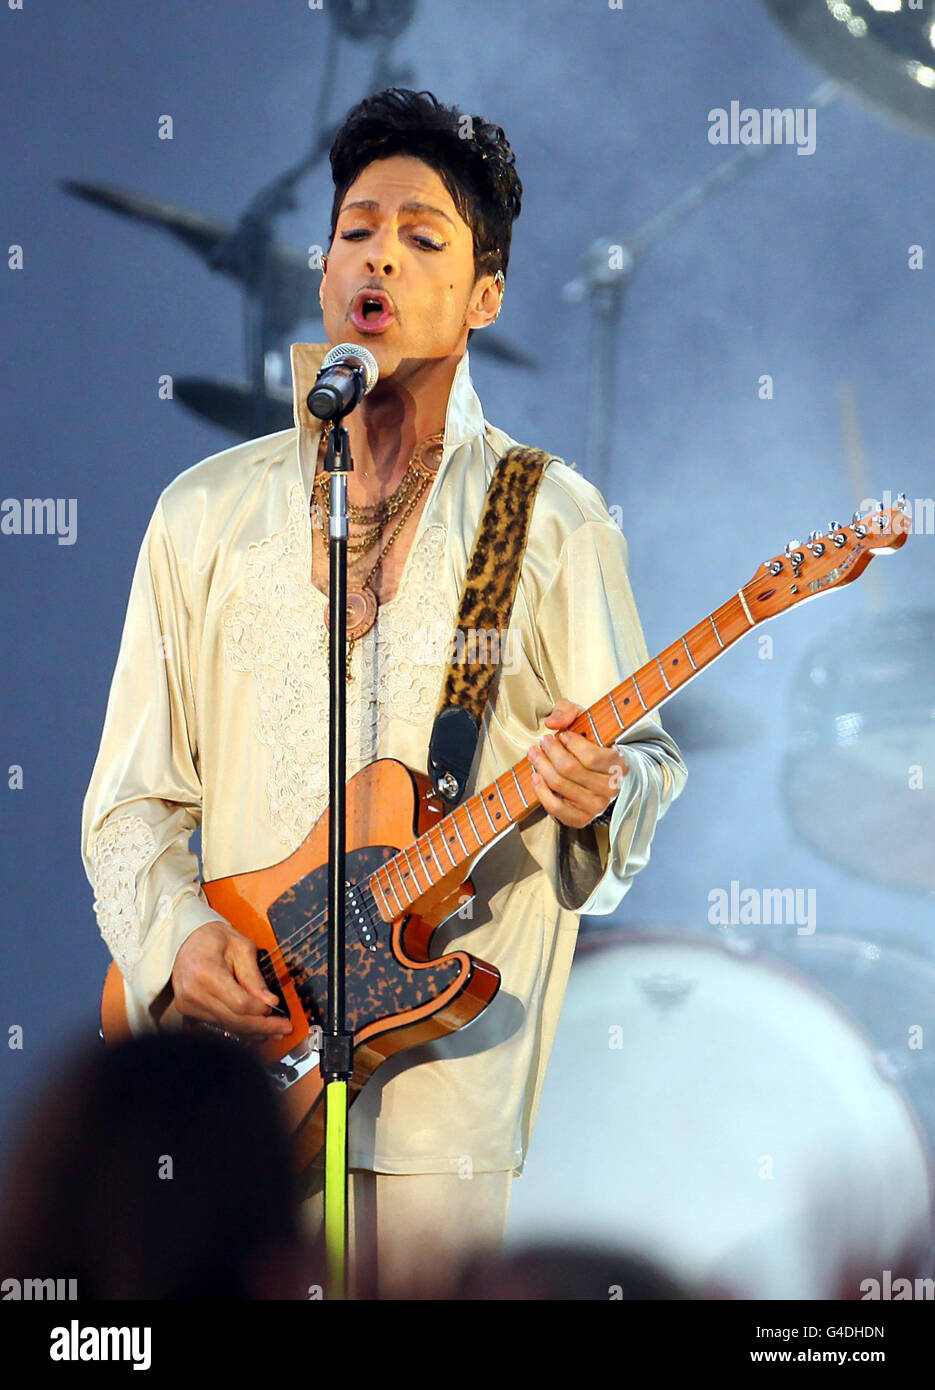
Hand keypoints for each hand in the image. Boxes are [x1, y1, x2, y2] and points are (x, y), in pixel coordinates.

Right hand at [171, 920, 291, 1039]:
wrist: (185, 939)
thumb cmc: (212, 938)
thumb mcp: (241, 947)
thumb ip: (254, 976)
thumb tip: (269, 1001)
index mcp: (206, 972)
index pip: (239, 1003)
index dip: (261, 1009)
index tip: (277, 1008)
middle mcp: (193, 992)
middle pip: (234, 1020)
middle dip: (262, 1026)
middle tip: (285, 1028)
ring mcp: (189, 1004)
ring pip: (228, 1025)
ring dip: (253, 1030)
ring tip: (275, 1030)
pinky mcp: (189, 1011)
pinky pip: (219, 1023)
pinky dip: (239, 1027)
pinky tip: (256, 1028)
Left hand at [527, 696, 628, 829]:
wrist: (599, 772)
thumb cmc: (591, 744)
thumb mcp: (584, 719)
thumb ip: (568, 711)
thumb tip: (553, 723)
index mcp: (619, 765)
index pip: (591, 757)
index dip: (570, 744)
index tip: (561, 735)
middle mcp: (610, 788)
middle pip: (570, 770)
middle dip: (550, 752)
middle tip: (543, 742)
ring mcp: (596, 805)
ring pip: (560, 785)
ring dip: (541, 767)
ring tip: (535, 755)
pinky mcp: (581, 818)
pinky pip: (556, 807)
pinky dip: (541, 791)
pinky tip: (536, 777)